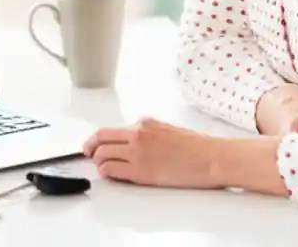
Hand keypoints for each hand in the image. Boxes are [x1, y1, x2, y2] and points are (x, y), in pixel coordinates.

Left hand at [83, 118, 221, 188]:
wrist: (210, 157)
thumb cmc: (197, 147)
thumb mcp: (168, 130)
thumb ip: (148, 134)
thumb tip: (134, 144)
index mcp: (145, 122)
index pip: (113, 129)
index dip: (100, 138)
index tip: (95, 144)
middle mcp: (138, 134)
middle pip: (101, 137)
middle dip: (90, 146)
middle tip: (87, 153)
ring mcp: (137, 152)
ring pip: (101, 154)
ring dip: (98, 162)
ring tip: (103, 168)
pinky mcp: (140, 170)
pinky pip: (110, 170)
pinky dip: (106, 173)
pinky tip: (111, 176)